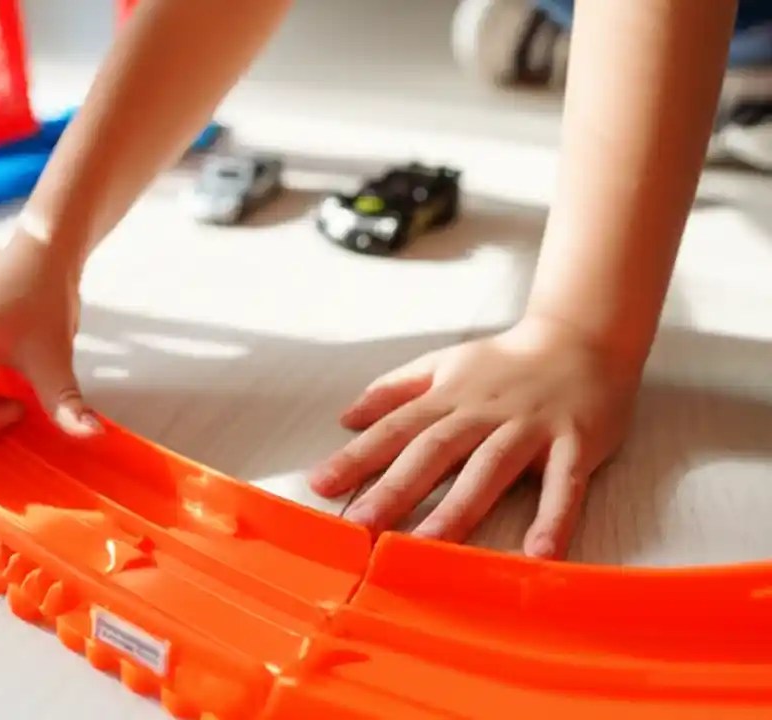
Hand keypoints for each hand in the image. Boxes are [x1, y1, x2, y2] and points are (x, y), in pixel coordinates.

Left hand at [309, 315, 643, 558]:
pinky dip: (554, 518)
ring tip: (429, 547)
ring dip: (460, 508)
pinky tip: (538, 553)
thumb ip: (394, 390)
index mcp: (447, 397)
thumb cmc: (505, 363)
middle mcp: (483, 412)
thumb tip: (345, 417)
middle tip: (360, 525)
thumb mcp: (443, 364)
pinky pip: (565, 484)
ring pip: (490, 468)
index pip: (394, 429)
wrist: (583, 337)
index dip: (356, 456)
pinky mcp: (576, 442)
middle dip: (395, 489)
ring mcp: (529, 428)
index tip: (320, 485)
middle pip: (433, 451)